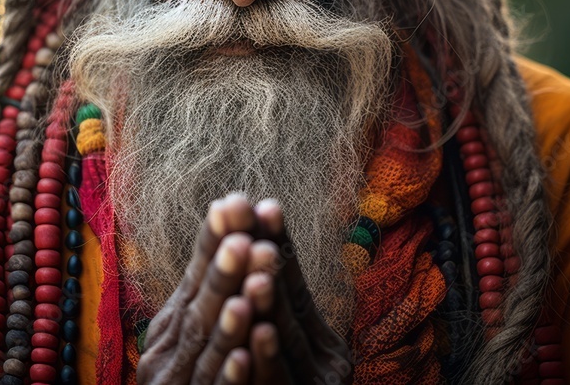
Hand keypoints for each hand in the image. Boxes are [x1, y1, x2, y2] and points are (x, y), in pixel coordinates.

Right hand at [136, 195, 259, 384]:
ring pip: (203, 349)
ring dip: (229, 317)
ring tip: (252, 286)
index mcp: (169, 328)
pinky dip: (227, 374)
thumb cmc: (198, 382)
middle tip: (246, 234)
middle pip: (197, 307)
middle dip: (223, 270)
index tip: (236, 201)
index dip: (213, 241)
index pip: (193, 276)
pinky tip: (245, 353)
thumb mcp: (203, 335)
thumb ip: (215, 296)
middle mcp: (162, 354)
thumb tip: (247, 235)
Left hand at [239, 200, 353, 384]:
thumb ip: (278, 311)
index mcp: (320, 339)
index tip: (260, 202)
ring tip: (253, 268)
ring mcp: (319, 383)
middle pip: (289, 299)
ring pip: (287, 336)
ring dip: (268, 300)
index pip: (293, 282)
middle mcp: (326, 357)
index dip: (275, 240)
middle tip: (243, 215)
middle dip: (264, 254)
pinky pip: (280, 381)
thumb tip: (260, 246)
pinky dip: (268, 356)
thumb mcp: (288, 350)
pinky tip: (258, 332)